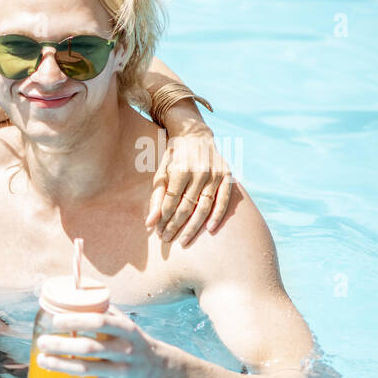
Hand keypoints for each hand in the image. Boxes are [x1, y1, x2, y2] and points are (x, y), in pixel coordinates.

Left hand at [33, 308, 169, 377]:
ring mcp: (120, 373)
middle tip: (41, 342)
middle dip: (61, 345)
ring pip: (85, 370)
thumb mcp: (126, 325)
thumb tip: (72, 296)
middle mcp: (125, 351)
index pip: (101, 322)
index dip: (76, 320)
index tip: (55, 321)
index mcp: (127, 331)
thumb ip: (104, 312)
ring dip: (59, 365)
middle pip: (88, 348)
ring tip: (41, 359)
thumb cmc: (134, 342)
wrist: (162, 372)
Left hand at [146, 130, 233, 245]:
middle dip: (176, 226)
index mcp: (180, 170)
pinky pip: (224, 200)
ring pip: (204, 207)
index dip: (164, 219)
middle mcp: (200, 172)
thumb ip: (156, 198)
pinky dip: (218, 215)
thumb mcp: (161, 174)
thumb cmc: (174, 159)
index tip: (158, 233)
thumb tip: (149, 224)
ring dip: (194, 227)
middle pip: (187, 207)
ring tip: (184, 241)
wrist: (195, 136)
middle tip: (167, 240)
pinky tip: (210, 230)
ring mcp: (215, 174)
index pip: (171, 202)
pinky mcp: (227, 175)